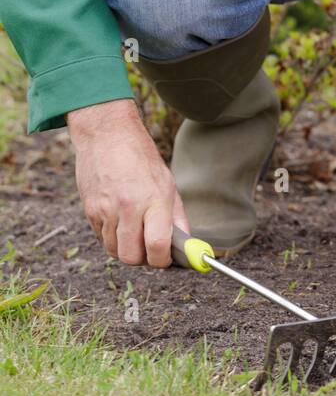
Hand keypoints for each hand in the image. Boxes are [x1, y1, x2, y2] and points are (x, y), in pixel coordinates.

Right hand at [68, 99, 189, 266]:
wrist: (107, 135)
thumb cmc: (141, 158)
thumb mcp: (168, 184)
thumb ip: (177, 218)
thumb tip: (186, 247)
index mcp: (154, 199)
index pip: (158, 247)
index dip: (163, 261)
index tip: (166, 258)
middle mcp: (128, 207)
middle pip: (132, 258)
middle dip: (142, 259)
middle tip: (149, 247)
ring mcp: (106, 210)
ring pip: (114, 251)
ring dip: (126, 247)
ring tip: (134, 227)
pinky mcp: (89, 211)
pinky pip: (101, 238)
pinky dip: (112, 236)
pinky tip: (119, 218)